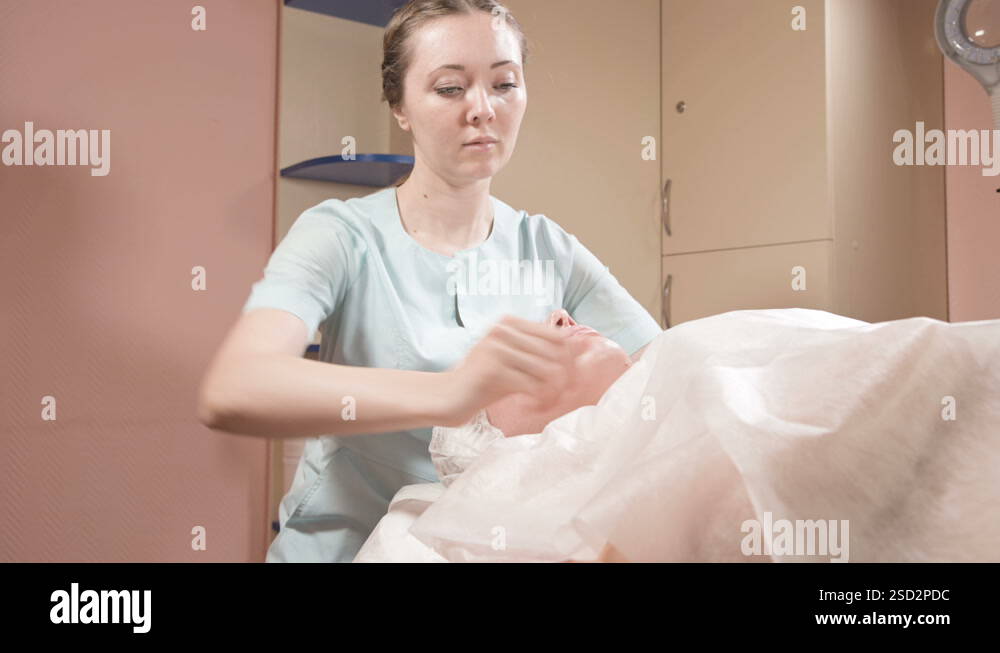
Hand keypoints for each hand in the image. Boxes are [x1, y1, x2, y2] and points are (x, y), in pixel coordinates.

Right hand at [440, 314, 573, 426]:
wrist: (448, 397)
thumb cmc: (484, 381)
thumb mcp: (512, 361)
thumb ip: (538, 354)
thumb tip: (579, 353)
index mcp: (509, 323)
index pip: (556, 336)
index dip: (570, 359)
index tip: (568, 380)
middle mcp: (503, 331)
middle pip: (556, 353)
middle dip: (565, 377)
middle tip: (560, 395)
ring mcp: (497, 348)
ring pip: (547, 370)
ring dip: (553, 391)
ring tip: (546, 403)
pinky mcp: (492, 370)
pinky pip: (532, 385)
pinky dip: (539, 399)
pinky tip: (534, 406)